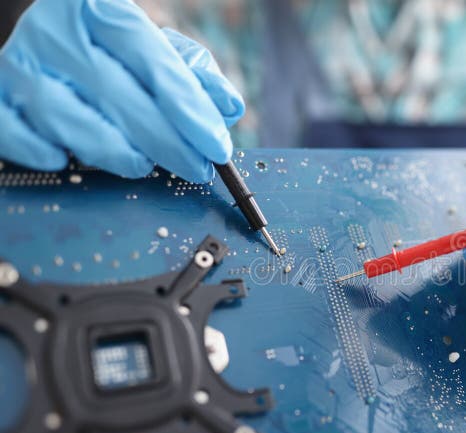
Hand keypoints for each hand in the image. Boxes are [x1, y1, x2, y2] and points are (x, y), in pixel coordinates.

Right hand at [0, 0, 243, 181]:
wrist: (47, 35)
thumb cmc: (112, 49)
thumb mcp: (156, 50)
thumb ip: (194, 77)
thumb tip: (228, 107)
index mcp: (101, 10)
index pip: (154, 62)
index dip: (189, 109)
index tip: (216, 146)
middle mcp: (56, 31)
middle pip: (117, 93)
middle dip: (165, 140)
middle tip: (194, 167)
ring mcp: (19, 62)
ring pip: (66, 115)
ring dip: (111, 150)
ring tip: (141, 164)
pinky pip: (13, 131)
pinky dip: (40, 151)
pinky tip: (66, 160)